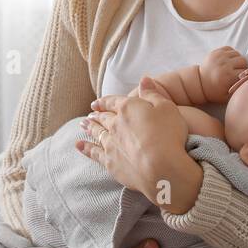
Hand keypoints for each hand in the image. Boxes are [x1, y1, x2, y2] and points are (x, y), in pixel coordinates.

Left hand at [83, 76, 201, 211]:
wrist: (162, 168)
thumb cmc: (168, 135)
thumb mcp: (167, 108)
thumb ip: (153, 93)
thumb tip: (144, 79)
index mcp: (129, 108)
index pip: (113, 102)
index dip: (105, 102)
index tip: (97, 103)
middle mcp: (116, 124)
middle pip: (103, 118)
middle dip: (96, 115)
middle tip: (90, 114)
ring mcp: (111, 144)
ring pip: (97, 133)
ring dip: (89, 128)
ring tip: (83, 125)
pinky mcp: (110, 162)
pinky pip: (94, 153)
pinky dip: (86, 148)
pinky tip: (79, 146)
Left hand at [200, 46, 247, 100]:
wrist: (199, 83)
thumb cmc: (215, 92)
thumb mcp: (228, 97)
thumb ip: (240, 90)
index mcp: (227, 75)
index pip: (245, 71)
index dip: (246, 75)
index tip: (242, 78)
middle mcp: (224, 64)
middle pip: (243, 60)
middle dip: (243, 67)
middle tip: (238, 72)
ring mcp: (219, 56)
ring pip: (238, 54)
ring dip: (237, 60)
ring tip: (233, 67)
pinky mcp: (216, 51)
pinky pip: (230, 49)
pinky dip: (231, 54)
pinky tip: (228, 61)